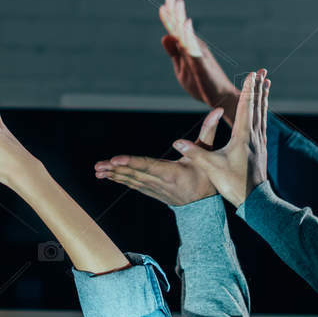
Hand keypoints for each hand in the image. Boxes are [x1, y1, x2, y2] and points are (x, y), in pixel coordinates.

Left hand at [95, 108, 223, 206]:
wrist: (205, 206)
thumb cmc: (207, 177)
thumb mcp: (208, 154)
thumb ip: (209, 131)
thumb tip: (219, 110)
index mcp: (172, 173)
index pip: (149, 166)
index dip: (132, 163)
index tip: (116, 160)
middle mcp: (160, 182)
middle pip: (135, 174)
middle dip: (116, 169)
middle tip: (99, 166)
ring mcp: (154, 189)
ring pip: (131, 180)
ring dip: (114, 175)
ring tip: (98, 170)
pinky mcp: (151, 191)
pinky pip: (133, 185)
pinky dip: (120, 179)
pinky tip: (107, 176)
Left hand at [159, 0, 238, 120]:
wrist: (220, 98)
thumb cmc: (202, 83)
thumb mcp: (181, 68)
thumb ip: (174, 52)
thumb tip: (165, 35)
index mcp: (188, 47)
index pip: (176, 29)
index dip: (171, 14)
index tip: (167, 0)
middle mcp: (195, 46)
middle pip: (181, 26)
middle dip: (175, 10)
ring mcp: (198, 53)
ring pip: (186, 33)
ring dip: (180, 18)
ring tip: (176, 3)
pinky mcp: (201, 63)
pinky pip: (193, 47)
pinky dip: (188, 35)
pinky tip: (185, 25)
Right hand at [172, 70, 269, 209]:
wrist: (255, 201)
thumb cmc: (233, 184)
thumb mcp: (211, 167)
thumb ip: (194, 152)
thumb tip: (176, 142)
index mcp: (243, 136)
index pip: (246, 107)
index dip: (248, 89)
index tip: (252, 74)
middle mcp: (254, 136)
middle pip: (257, 106)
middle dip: (258, 88)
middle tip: (263, 72)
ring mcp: (259, 142)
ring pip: (262, 114)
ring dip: (263, 98)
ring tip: (266, 85)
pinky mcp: (260, 149)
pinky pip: (262, 124)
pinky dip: (263, 112)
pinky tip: (262, 112)